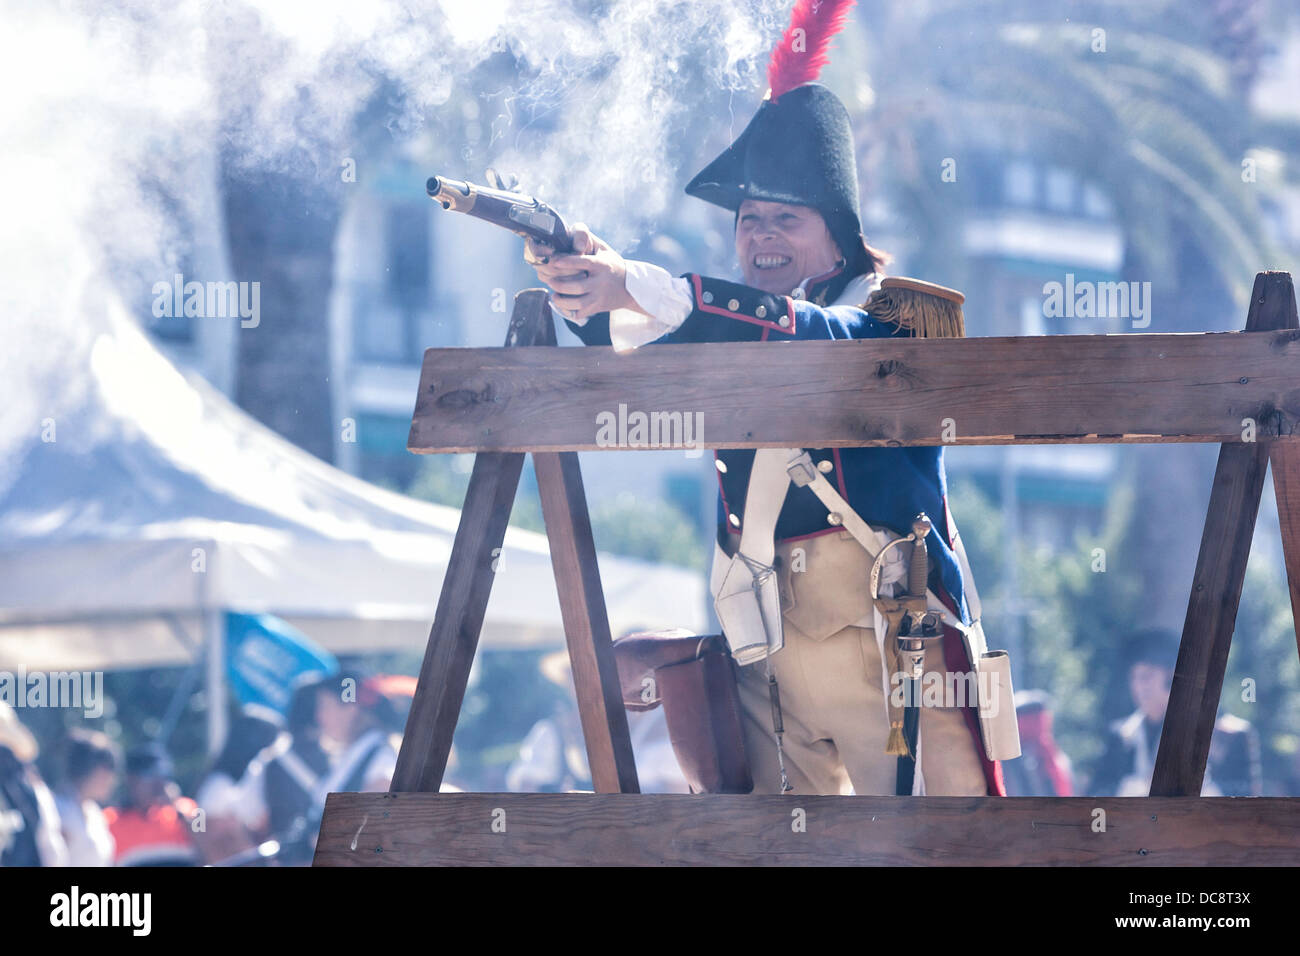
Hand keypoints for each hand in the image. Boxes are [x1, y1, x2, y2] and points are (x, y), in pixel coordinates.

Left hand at [524, 223, 642, 320]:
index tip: (554, 261)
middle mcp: (601, 281)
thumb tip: (566, 233)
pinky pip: (581, 313)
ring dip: (562, 300)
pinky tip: (563, 304)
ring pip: (578, 302)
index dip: (569, 262)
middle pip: (577, 286)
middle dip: (560, 284)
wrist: (631, 287)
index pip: (585, 262)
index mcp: (602, 265)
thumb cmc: (612, 264)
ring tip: (554, 294)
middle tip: (549, 280)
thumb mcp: (604, 249)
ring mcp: (600, 296)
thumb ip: (587, 240)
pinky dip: (570, 310)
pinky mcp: (598, 307)